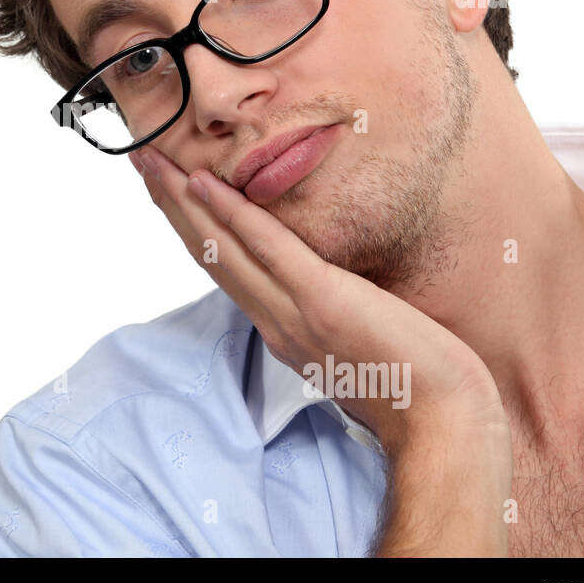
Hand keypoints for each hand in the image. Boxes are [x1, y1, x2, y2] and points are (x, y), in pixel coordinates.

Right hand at [132, 144, 507, 456]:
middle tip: (140, 160)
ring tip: (153, 162)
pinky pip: (266, 248)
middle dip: (169, 204)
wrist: (443, 422)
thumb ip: (327, 315)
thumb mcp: (354, 345)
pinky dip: (230, 214)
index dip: (190, 228)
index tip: (169, 191)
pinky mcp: (321, 300)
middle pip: (207, 253)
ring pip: (221, 247)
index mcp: (280, 329)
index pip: (224, 269)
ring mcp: (292, 312)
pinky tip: (203, 183)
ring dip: (180, 200)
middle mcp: (273, 321)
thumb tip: (324, 287)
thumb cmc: (414, 386)